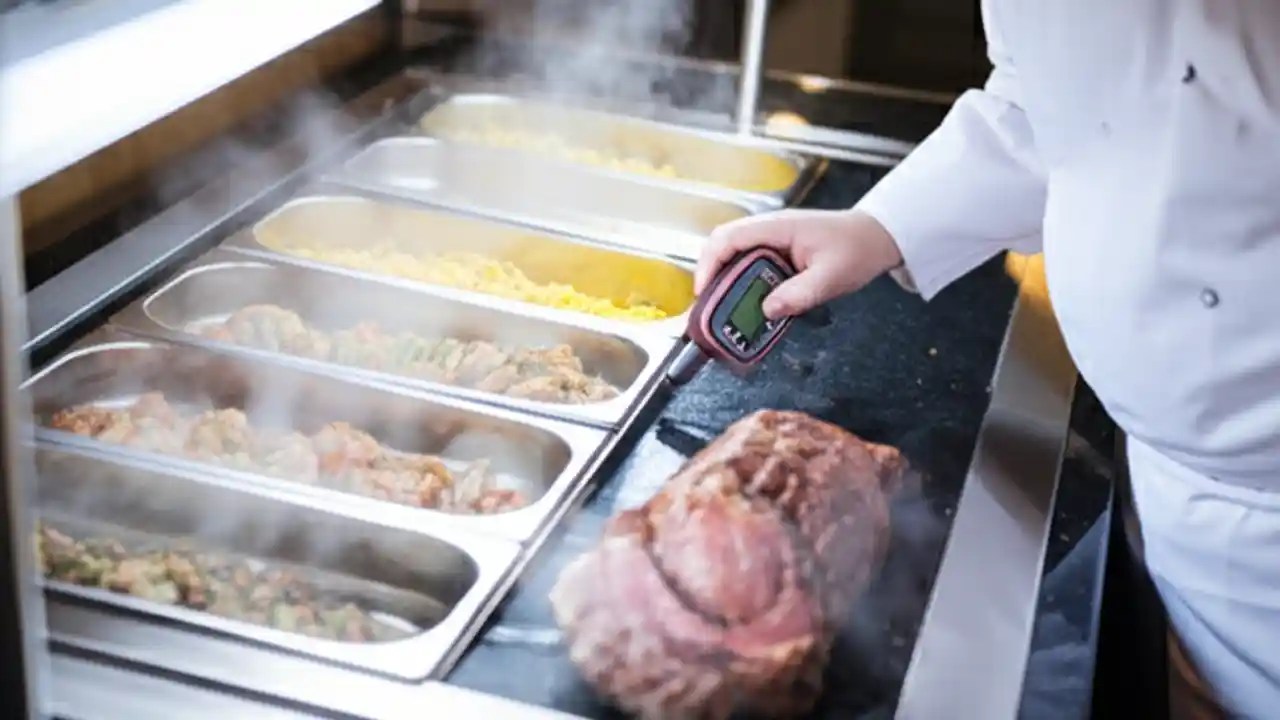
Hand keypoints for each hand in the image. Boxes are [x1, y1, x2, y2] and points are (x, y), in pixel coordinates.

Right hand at [694, 209, 903, 319]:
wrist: (877, 236)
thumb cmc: (857, 249)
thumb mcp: (831, 277)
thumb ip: (799, 294)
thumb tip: (767, 310)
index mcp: (777, 228)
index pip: (728, 238)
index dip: (709, 263)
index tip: (703, 292)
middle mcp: (768, 229)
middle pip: (723, 246)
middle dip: (711, 276)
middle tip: (709, 309)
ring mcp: (772, 239)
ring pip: (734, 255)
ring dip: (726, 282)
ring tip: (725, 311)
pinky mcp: (777, 250)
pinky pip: (750, 264)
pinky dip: (742, 283)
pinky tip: (749, 304)